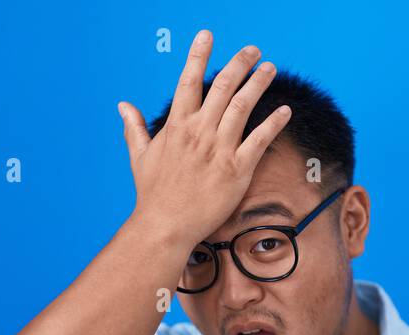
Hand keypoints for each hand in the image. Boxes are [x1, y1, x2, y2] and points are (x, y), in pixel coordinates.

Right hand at [117, 30, 291, 246]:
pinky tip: (285, 110)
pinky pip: (259, 140)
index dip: (198, 55)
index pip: (188, 80)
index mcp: (177, 126)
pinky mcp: (237, 169)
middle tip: (253, 49)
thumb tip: (123, 105)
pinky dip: (273, 123)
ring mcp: (219, 149)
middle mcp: (199, 132)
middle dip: (239, 63)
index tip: (207, 35)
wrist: (166, 226)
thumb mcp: (139, 156)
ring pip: (242, 106)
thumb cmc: (152, 194)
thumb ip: (134, 128)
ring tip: (269, 68)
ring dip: (258, 83)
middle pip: (222, 86)